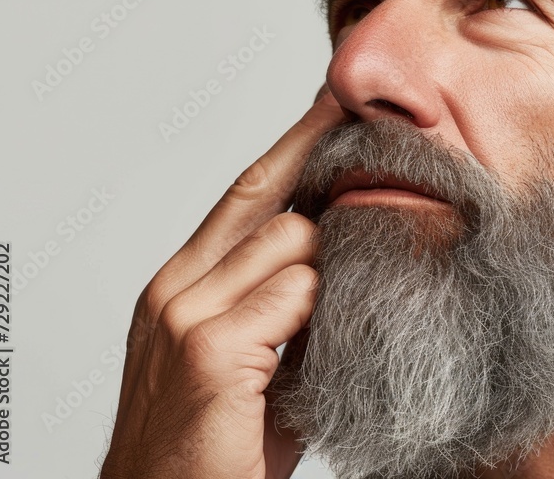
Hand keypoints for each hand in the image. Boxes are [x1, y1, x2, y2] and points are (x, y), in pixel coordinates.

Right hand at [100, 87, 345, 478]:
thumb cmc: (214, 446)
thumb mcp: (252, 364)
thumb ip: (284, 309)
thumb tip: (339, 262)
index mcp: (180, 285)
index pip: (245, 192)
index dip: (293, 144)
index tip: (333, 108)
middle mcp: (175, 288)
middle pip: (266, 196)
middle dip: (326, 176)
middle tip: (378, 152)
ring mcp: (186, 314)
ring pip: (292, 241)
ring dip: (328, 274)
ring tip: (331, 319)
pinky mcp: (210, 348)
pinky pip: (297, 294)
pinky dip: (319, 318)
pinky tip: (310, 353)